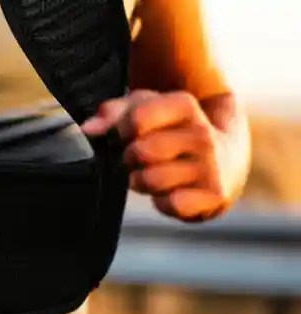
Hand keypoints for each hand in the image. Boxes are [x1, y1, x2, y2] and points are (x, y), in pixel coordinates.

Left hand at [81, 90, 241, 221]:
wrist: (227, 161)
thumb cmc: (174, 133)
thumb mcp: (147, 111)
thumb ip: (115, 113)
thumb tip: (89, 129)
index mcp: (185, 106)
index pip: (137, 118)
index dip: (121, 130)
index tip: (125, 134)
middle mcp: (203, 134)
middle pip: (140, 152)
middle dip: (130, 159)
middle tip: (141, 158)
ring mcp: (211, 165)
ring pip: (151, 180)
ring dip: (143, 182)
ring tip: (155, 174)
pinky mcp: (215, 194)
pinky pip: (169, 204)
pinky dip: (163, 202)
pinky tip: (172, 192)